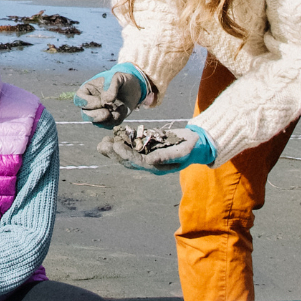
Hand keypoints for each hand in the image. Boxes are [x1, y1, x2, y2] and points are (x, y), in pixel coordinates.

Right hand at [72, 64, 152, 127]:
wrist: (134, 87)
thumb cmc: (122, 80)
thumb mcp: (117, 77)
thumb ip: (111, 86)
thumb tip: (106, 101)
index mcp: (88, 90)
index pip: (79, 99)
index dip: (87, 103)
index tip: (100, 101)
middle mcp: (91, 103)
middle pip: (85, 114)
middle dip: (96, 116)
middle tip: (107, 112)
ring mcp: (100, 112)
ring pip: (95, 123)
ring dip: (106, 120)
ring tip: (117, 110)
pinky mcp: (109, 119)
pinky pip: (108, 125)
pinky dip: (115, 120)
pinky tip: (123, 110)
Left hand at [97, 121, 216, 173]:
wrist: (198, 142)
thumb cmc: (193, 147)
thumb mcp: (183, 151)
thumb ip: (167, 156)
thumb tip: (150, 160)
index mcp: (157, 167)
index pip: (137, 162)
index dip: (125, 155)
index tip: (116, 145)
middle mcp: (150, 162)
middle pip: (128, 160)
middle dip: (115, 153)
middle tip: (102, 145)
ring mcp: (149, 154)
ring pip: (128, 153)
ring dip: (115, 148)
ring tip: (103, 142)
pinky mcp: (149, 146)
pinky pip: (133, 144)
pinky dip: (123, 139)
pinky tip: (114, 134)